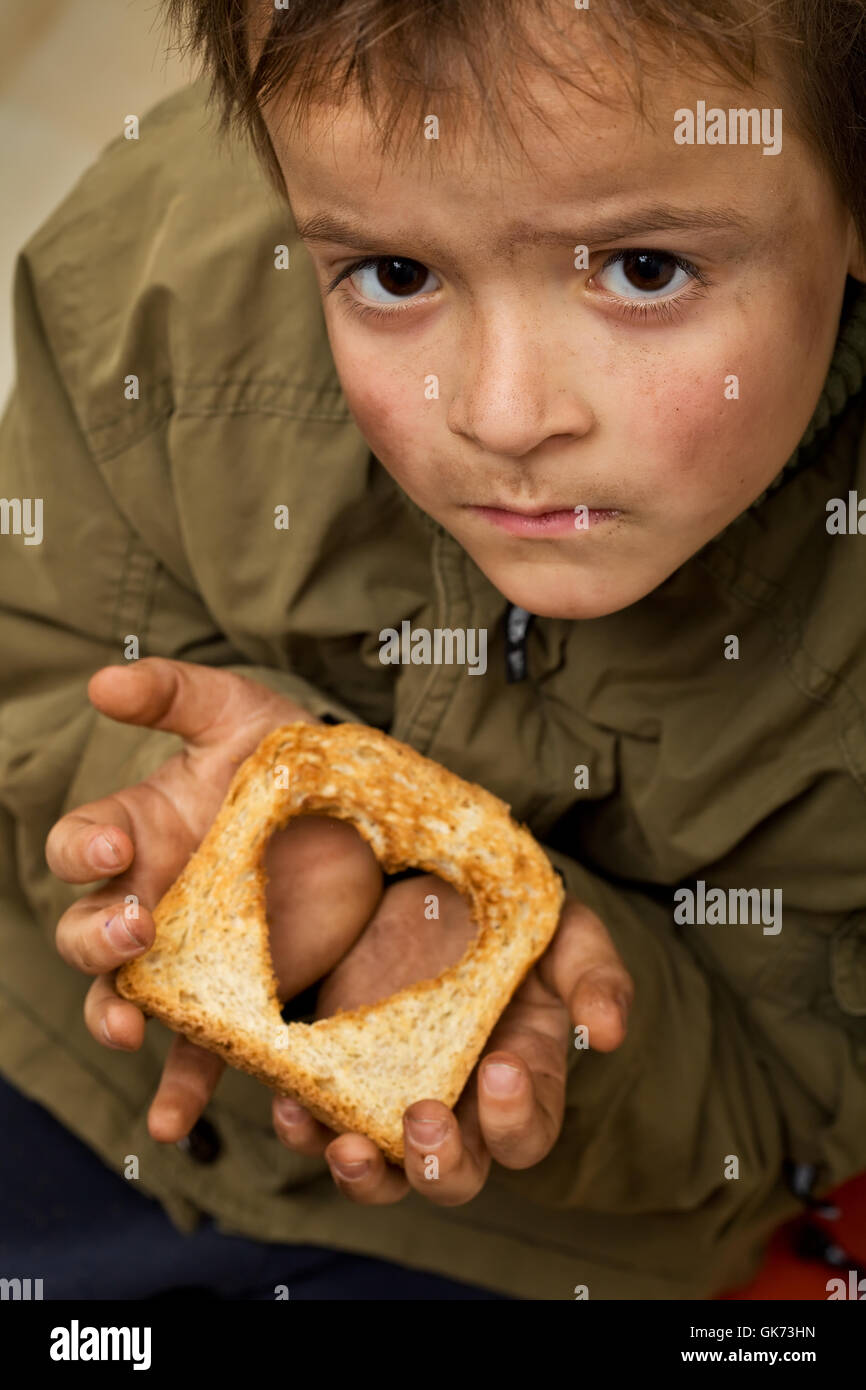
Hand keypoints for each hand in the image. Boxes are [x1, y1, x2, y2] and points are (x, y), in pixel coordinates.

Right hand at [47, 657, 382, 1141]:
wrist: (362, 818)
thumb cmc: (288, 758)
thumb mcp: (240, 714)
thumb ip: (174, 693)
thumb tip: (101, 681)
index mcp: (142, 831)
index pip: (83, 844)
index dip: (86, 847)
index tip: (119, 844)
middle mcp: (152, 899)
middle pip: (86, 932)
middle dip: (95, 937)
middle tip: (136, 930)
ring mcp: (188, 957)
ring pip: (122, 999)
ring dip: (113, 1017)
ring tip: (131, 1033)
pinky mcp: (236, 1002)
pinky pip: (197, 1055)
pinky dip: (179, 1090)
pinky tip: (175, 1125)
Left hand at [272, 875, 633, 1203]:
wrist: (432, 874)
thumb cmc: (509, 911)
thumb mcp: (565, 930)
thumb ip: (596, 975)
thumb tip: (611, 1033)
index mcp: (522, 1077)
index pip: (526, 1132)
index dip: (516, 1118)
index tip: (501, 1067)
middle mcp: (459, 1104)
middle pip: (455, 1176)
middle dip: (441, 1164)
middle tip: (424, 1120)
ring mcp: (393, 1094)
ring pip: (384, 1173)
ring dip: (366, 1176)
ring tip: (347, 1150)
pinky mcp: (339, 1073)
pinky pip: (318, 1125)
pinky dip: (303, 1128)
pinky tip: (291, 1103)